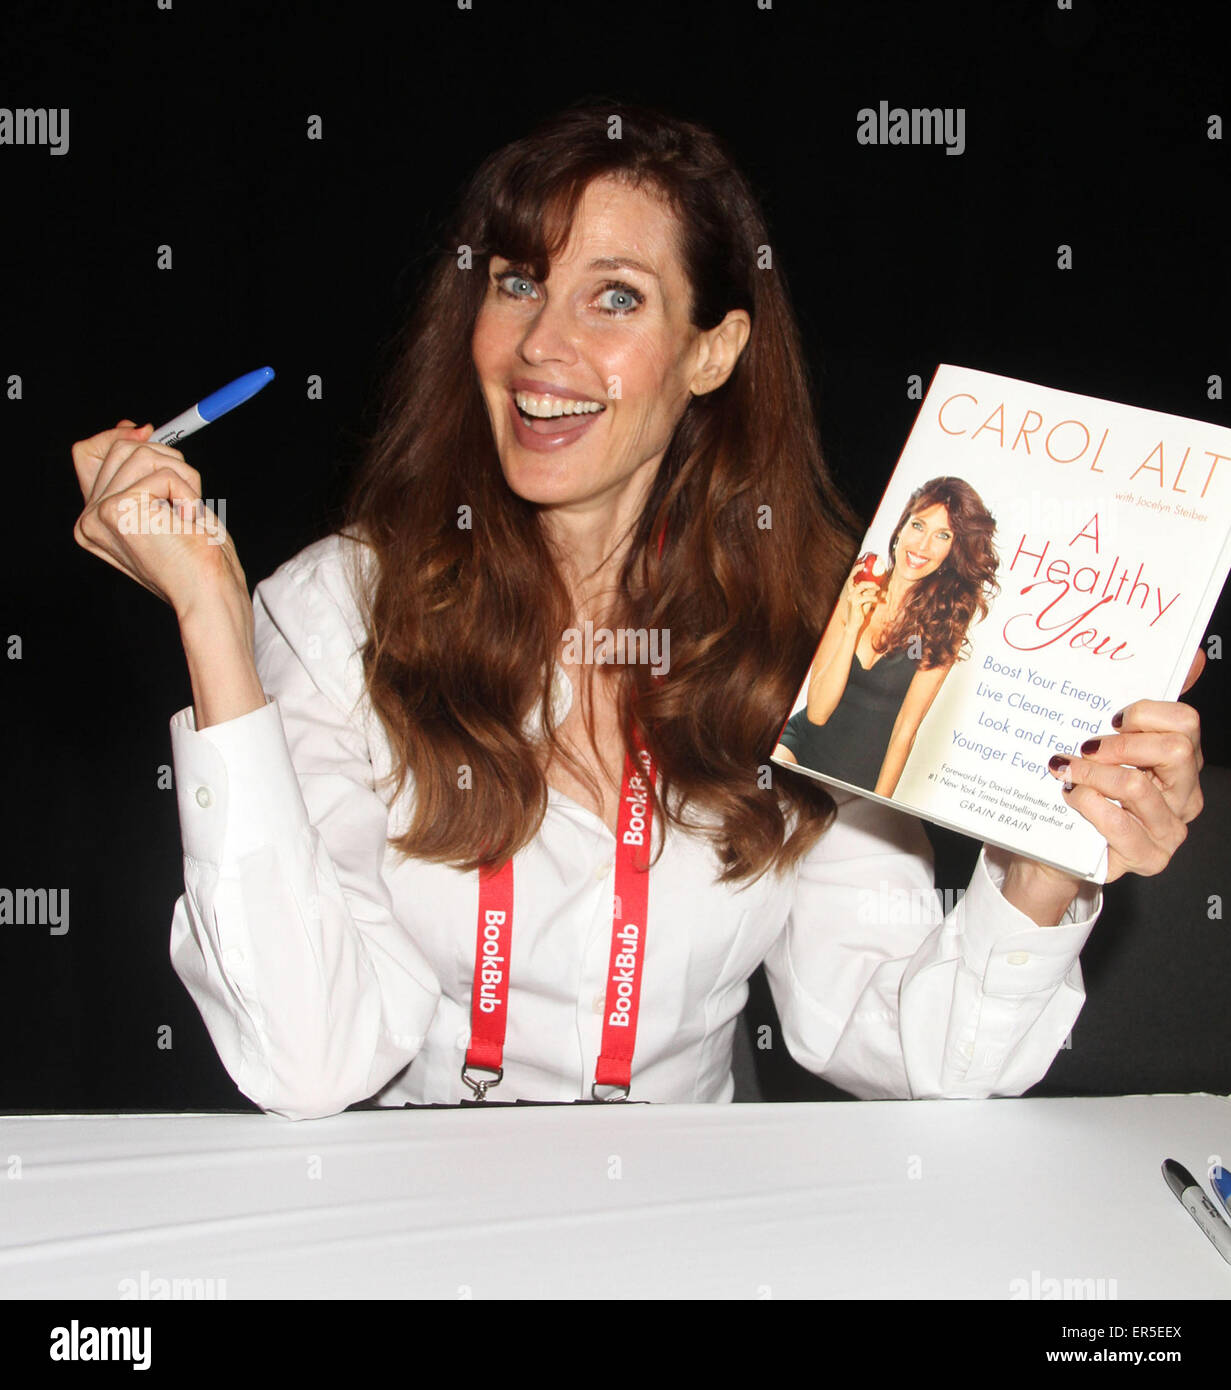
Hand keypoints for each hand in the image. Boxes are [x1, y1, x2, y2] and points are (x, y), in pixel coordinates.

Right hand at [71, 418, 249, 623]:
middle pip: (121, 448)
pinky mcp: (119, 510)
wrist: (210, 596)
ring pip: (144, 454)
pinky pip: (165, 474)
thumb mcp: (169, 505)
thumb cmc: (198, 559)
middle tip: (186, 496)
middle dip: (167, 459)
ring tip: (189, 513)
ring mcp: (100, 515)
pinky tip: (188, 523)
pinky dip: (190, 493)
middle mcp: (88, 519)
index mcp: (94, 521)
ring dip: (184, 477)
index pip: (87, 452)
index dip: (119, 436)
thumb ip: (144, 472)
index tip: (148, 432)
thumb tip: (134, 428)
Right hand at [841, 557, 882, 624]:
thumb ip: (870, 594)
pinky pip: (866, 597)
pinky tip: (879, 601)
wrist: (854, 625)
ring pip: (861, 587)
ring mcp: (852, 598)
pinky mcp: (855, 604)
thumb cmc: (860, 613)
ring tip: (879, 590)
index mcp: (851, 592)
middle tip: (878, 584)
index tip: (862, 564)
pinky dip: (874, 597)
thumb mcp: (867, 602)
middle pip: (859, 583)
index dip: (855, 570)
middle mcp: (850, 594)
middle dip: (869, 582)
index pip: (851, 579)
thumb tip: (879, 587)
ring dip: (872, 587)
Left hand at [1030, 647, 1205, 890]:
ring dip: (1092, 774)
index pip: (1186, 722)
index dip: (1144, 713)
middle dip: (1121, 743)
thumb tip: (1192, 657)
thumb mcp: (1105, 743)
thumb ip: (1141, 706)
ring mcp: (1169, 828)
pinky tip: (1070, 798)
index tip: (1111, 719)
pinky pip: (1118, 822)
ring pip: (1138, 784)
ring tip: (1066, 772)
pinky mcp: (1148, 857)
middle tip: (1085, 748)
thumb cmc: (1083, 790)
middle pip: (1175, 749)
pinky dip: (1087, 804)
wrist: (1055, 849)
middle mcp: (1184, 794)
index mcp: (1181, 761)